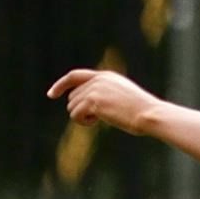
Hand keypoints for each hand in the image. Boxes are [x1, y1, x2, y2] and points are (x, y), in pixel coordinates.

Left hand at [45, 67, 163, 135]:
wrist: (148, 113)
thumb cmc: (140, 111)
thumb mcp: (122, 98)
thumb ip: (103, 95)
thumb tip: (83, 106)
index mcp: (105, 76)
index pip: (75, 76)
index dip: (61, 85)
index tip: (51, 94)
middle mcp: (98, 79)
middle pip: (72, 97)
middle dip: (80, 110)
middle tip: (96, 118)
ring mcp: (95, 89)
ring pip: (72, 107)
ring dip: (82, 117)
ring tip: (100, 119)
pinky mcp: (93, 100)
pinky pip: (75, 114)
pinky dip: (83, 122)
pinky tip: (97, 122)